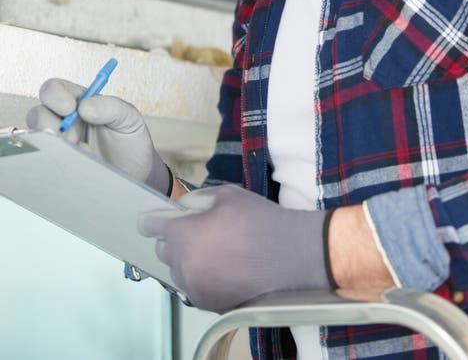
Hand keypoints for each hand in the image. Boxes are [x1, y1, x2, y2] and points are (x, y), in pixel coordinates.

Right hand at [26, 78, 170, 193]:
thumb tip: (84, 106)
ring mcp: (58, 145)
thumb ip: (111, 106)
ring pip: (38, 140)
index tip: (70, 108)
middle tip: (73, 137)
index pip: (54, 89)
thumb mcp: (129, 118)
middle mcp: (62, 121)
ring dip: (57, 146)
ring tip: (82, 152)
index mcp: (78, 101)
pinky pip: (46, 164)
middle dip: (51, 125)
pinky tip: (81, 166)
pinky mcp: (57, 165)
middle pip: (37, 114)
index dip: (56, 96)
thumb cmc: (130, 141)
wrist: (134, 173)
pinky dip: (61, 163)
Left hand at [138, 184, 330, 310]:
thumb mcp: (227, 194)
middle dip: (173, 240)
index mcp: (184, 234)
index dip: (151, 220)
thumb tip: (182, 208)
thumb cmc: (259, 220)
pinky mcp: (208, 303)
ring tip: (212, 250)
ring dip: (185, 261)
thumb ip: (197, 199)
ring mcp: (195, 287)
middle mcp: (184, 264)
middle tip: (195, 231)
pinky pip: (193, 287)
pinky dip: (199, 277)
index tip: (148, 220)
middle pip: (162, 251)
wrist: (289, 254)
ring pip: (176, 272)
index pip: (153, 227)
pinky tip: (220, 267)